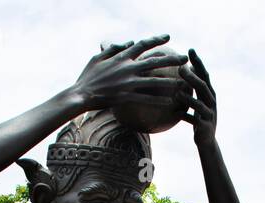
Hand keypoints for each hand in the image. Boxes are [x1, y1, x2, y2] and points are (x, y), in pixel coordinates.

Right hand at [73, 35, 187, 110]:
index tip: (168, 37)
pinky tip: (169, 102)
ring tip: (182, 83)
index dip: (156, 40)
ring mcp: (127, 83)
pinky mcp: (126, 97)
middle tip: (184, 58)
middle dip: (171, 59)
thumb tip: (128, 42)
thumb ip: (114, 49)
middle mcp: (127, 68)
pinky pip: (146, 99)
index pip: (142, 45)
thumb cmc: (87, 77)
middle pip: (154, 61)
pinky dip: (158, 100)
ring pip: (153, 81)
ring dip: (169, 82)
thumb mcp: (97, 58)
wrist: (80, 95)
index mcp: (121, 57)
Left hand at [179, 49, 216, 146]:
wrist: (207, 141)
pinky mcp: (205, 127)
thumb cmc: (199, 118)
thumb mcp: (198, 101)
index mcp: (210, 94)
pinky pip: (194, 121)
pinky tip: (177, 113)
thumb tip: (184, 67)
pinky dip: (186, 116)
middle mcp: (212, 102)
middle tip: (181, 69)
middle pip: (204, 87)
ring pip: (199, 104)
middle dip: (193, 77)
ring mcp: (210, 115)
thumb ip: (194, 87)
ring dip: (188, 98)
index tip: (190, 50)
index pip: (205, 74)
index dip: (198, 62)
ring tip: (177, 94)